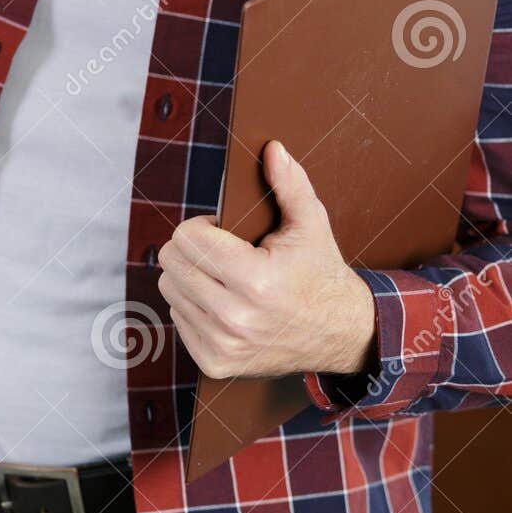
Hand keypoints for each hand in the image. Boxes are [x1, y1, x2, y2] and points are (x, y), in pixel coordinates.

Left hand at [157, 140, 376, 380]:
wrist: (342, 334)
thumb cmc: (321, 272)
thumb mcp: (311, 223)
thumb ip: (289, 183)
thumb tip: (272, 148)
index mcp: (255, 280)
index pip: (186, 238)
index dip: (202, 226)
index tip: (222, 230)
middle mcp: (234, 318)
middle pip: (171, 262)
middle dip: (192, 248)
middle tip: (222, 251)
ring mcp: (223, 345)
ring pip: (170, 289)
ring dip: (190, 277)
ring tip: (224, 276)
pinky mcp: (216, 363)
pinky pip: (178, 318)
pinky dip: (193, 306)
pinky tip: (224, 302)